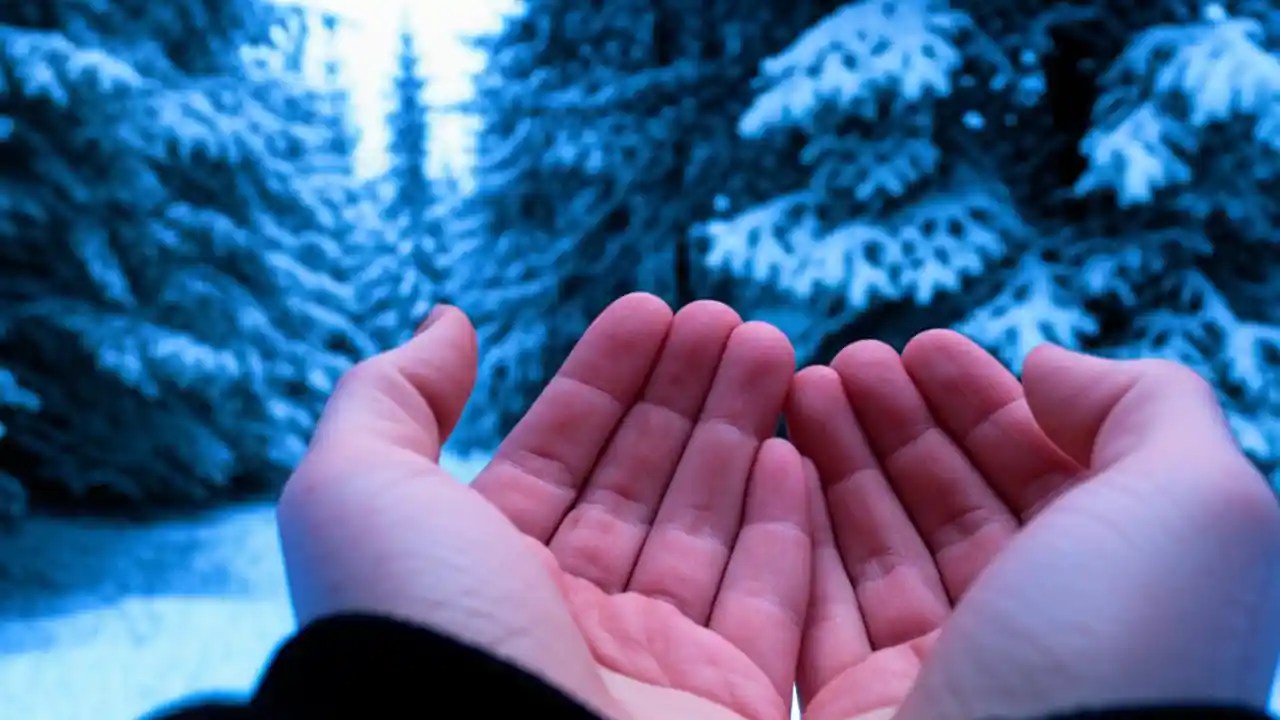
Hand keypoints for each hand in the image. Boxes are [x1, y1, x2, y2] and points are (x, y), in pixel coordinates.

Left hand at [276, 294, 810, 719]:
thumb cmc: (411, 641)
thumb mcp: (359, 494)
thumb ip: (392, 399)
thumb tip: (447, 323)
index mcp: (480, 571)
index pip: (557, 452)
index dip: (603, 377)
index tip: (652, 309)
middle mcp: (565, 618)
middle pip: (642, 479)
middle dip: (686, 392)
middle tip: (730, 319)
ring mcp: (648, 666)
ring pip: (709, 526)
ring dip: (743, 435)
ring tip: (775, 348)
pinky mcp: (722, 705)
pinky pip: (766, 602)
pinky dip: (784, 528)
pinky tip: (793, 455)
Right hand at [785, 330, 1279, 719]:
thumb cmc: (1120, 662)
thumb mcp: (1194, 503)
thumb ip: (1147, 406)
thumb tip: (1052, 369)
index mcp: (1120, 590)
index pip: (1044, 473)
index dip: (985, 403)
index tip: (922, 345)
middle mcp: (1035, 636)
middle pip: (952, 502)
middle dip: (900, 421)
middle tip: (847, 358)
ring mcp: (944, 676)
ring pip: (879, 547)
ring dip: (838, 461)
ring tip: (800, 387)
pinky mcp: (862, 709)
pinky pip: (817, 606)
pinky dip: (793, 534)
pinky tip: (774, 468)